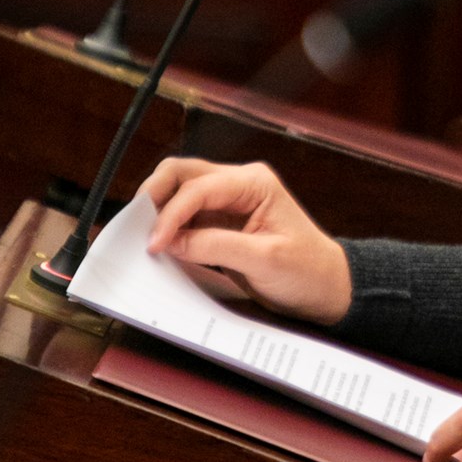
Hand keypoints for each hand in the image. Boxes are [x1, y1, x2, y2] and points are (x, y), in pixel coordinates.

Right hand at [141, 158, 351, 325]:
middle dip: (155, 196)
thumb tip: (174, 241)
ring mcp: (228, 203)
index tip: (154, 243)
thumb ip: (216, 246)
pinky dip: (168, 228)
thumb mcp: (265, 260)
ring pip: (179, 191)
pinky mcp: (220, 224)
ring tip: (143, 239)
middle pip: (182, 174)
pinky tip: (159, 247)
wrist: (326, 288)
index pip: (199, 187)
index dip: (172, 214)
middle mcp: (239, 185)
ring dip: (158, 211)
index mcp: (255, 183)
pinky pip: (185, 217)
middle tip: (135, 228)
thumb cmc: (307, 270)